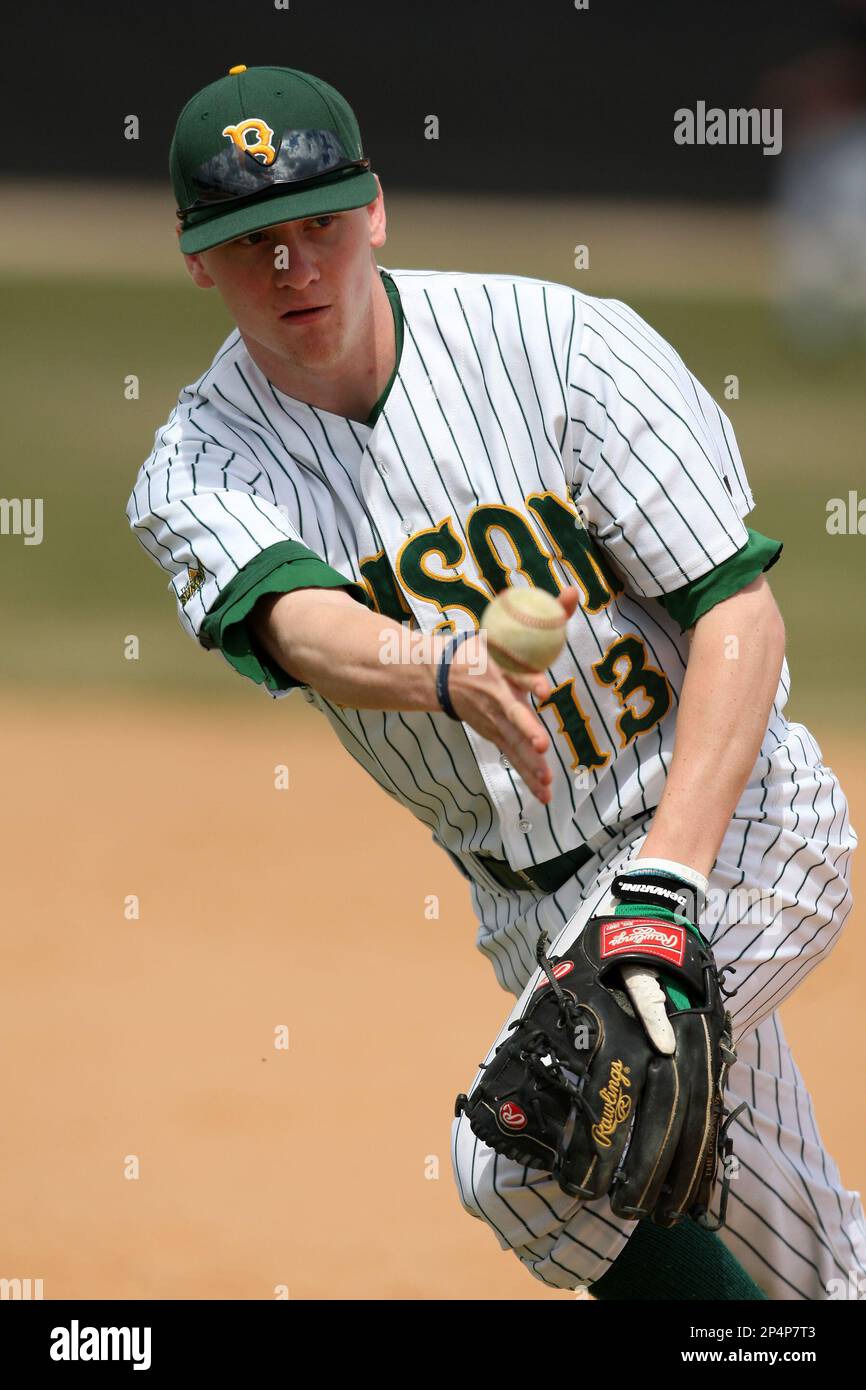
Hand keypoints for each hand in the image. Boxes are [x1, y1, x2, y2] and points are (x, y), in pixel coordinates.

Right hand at [444, 588, 579, 804]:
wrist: (441, 675)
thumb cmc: (484, 649)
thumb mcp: (508, 627)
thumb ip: (547, 612)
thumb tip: (572, 592)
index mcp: (499, 671)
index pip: (516, 674)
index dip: (529, 679)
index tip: (543, 686)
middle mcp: (496, 698)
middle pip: (513, 716)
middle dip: (526, 730)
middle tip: (541, 743)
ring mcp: (494, 720)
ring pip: (513, 744)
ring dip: (529, 765)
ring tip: (547, 783)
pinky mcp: (496, 734)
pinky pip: (514, 757)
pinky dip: (528, 776)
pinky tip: (544, 794)